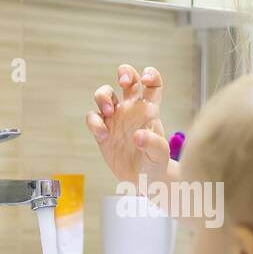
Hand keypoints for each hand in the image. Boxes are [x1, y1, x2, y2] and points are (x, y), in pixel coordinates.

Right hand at [86, 64, 172, 185]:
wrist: (143, 180)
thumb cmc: (155, 163)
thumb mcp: (159, 155)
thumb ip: (153, 144)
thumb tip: (138, 135)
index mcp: (149, 110)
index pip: (152, 84)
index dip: (150, 75)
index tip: (146, 80)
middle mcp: (132, 109)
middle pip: (127, 79)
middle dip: (124, 73)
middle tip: (123, 82)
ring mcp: (115, 118)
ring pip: (105, 94)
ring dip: (103, 96)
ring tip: (109, 111)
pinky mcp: (102, 131)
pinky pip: (93, 117)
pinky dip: (95, 123)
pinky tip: (103, 135)